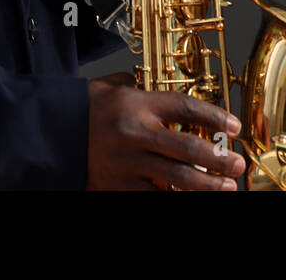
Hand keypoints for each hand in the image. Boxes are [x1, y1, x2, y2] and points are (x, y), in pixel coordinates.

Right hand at [86, 71, 246, 189]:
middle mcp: (135, 134)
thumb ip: (140, 87)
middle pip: (188, 147)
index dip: (215, 116)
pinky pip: (154, 196)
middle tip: (237, 164)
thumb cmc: (82, 108)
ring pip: (177, 178)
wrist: (48, 134)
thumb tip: (166, 90)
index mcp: (136, 104)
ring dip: (207, 185)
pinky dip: (176, 198)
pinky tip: (191, 198)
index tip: (234, 125)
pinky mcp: (119, 186)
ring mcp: (128, 163)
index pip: (186, 108)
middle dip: (219, 158)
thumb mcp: (111, 86)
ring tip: (225, 187)